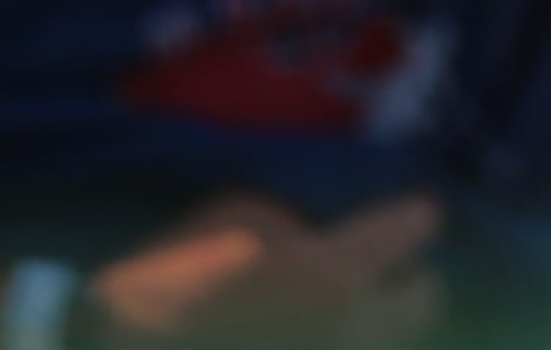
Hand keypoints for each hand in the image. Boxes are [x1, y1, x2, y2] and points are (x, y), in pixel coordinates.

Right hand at [89, 191, 440, 340]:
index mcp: (337, 276)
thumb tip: (335, 233)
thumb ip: (304, 224)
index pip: (416, 229)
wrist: (123, 346)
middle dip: (411, 278)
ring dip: (379, 320)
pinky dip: (344, 340)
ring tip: (340, 307)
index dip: (411, 216)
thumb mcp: (240, 216)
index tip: (407, 214)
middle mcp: (354, 335)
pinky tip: (309, 331)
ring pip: (392, 340)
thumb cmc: (172, 275)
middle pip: (427, 300)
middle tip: (382, 268)